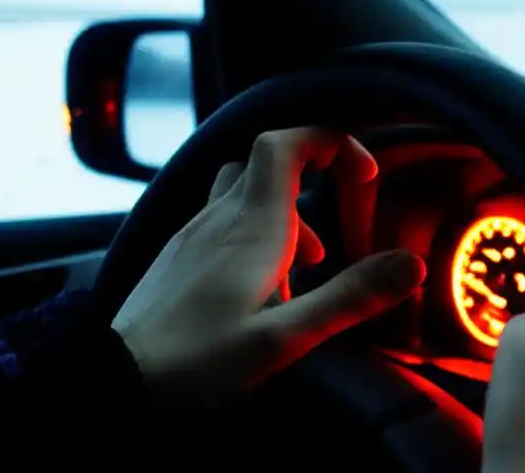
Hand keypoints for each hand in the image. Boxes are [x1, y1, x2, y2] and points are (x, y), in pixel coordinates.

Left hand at [111, 127, 425, 400]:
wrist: (112, 384)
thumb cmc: (196, 363)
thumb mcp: (284, 338)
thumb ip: (350, 297)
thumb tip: (412, 264)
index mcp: (251, 226)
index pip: (285, 143)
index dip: (330, 141)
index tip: (364, 174)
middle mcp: (220, 218)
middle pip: (268, 160)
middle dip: (315, 172)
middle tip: (345, 210)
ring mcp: (192, 235)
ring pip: (243, 189)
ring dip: (284, 206)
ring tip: (309, 259)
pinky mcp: (176, 257)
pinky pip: (222, 219)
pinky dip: (254, 230)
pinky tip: (262, 285)